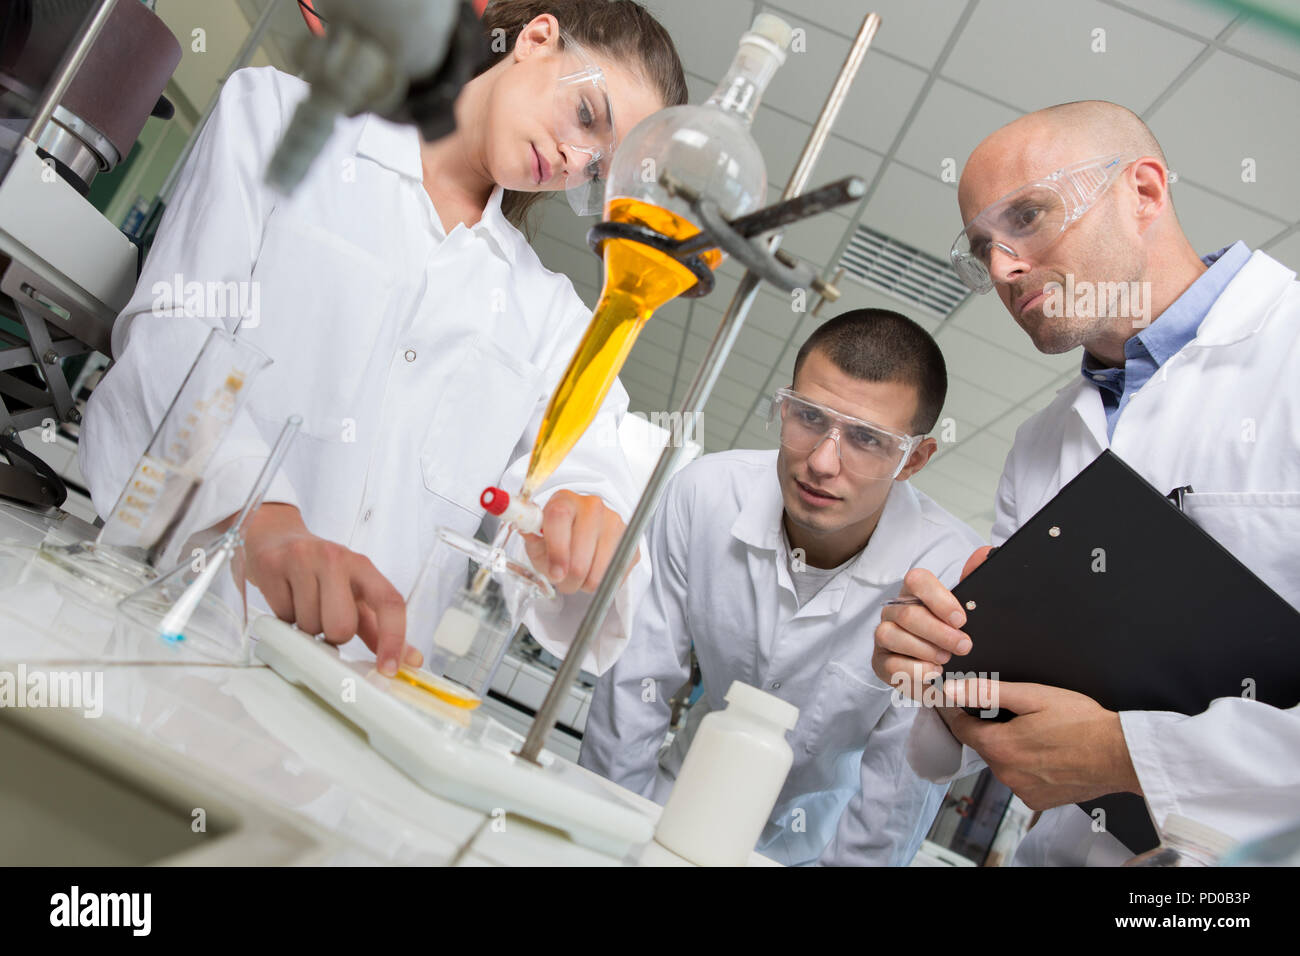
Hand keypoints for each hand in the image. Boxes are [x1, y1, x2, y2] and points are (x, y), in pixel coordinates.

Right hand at [241, 503, 422, 675]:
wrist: (275, 537)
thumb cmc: (320, 571)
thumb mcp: (354, 593)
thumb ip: (379, 627)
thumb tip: (409, 659)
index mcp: (363, 566)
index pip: (389, 602)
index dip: (393, 638)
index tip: (388, 668)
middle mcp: (336, 558)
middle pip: (342, 626)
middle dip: (333, 635)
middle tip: (326, 619)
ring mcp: (303, 559)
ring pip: (310, 626)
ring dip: (307, 627)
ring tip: (303, 604)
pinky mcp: (272, 565)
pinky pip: (282, 616)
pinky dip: (285, 616)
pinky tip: (287, 598)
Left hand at [520, 490, 636, 593]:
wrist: (586, 530)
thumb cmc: (559, 536)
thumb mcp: (538, 538)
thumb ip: (531, 536)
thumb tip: (526, 529)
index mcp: (564, 500)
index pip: (559, 518)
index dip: (556, 550)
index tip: (555, 573)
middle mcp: (592, 506)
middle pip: (581, 554)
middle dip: (569, 578)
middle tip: (562, 581)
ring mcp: (615, 521)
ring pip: (600, 570)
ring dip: (585, 584)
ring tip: (577, 578)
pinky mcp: (630, 539)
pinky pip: (616, 574)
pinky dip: (603, 582)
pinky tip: (594, 572)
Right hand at [872, 545, 993, 699]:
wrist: (945, 672)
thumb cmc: (952, 637)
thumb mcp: (967, 612)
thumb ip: (974, 582)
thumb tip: (984, 553)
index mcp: (915, 593)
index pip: (916, 580)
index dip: (938, 598)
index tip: (961, 619)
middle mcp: (894, 611)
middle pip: (908, 614)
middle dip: (939, 632)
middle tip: (964, 645)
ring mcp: (884, 636)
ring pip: (893, 636)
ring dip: (925, 650)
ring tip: (946, 660)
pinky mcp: (881, 662)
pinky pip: (890, 664)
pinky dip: (914, 670)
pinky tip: (933, 672)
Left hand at [940, 677, 1142, 809]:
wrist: (1120, 755)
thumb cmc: (1082, 722)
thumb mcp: (1032, 696)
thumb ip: (987, 692)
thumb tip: (952, 689)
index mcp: (1000, 746)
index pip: (961, 728)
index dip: (960, 712)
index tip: (960, 703)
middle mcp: (1006, 774)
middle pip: (984, 746)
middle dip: (993, 729)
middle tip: (1019, 715)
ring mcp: (1022, 791)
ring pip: (1003, 763)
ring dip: (1012, 749)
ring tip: (1040, 735)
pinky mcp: (1038, 801)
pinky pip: (1021, 780)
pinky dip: (1028, 767)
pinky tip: (1049, 755)